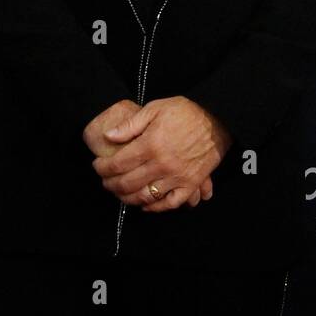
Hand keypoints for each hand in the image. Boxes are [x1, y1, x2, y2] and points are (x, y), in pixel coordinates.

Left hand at [91, 96, 231, 212]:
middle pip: (128, 183)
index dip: (103, 168)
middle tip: (105, 181)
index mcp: (150, 144)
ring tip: (119, 193)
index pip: (118, 163)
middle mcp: (161, 164)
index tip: (97, 166)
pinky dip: (156, 208)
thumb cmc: (186, 112)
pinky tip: (145, 205)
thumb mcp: (156, 108)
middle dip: (110, 184)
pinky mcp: (190, 184)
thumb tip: (109, 136)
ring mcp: (176, 177)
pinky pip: (170, 203)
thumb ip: (131, 125)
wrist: (217, 120)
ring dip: (127, 198)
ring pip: (145, 196)